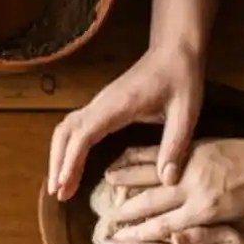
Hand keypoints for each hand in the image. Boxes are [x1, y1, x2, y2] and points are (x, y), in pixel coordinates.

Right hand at [49, 46, 203, 199]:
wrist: (174, 50)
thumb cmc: (181, 77)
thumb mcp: (187, 111)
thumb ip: (176, 145)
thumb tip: (167, 180)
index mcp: (118, 105)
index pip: (83, 134)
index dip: (70, 160)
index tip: (63, 184)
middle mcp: (101, 104)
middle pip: (64, 132)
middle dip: (57, 162)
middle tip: (57, 193)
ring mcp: (99, 104)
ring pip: (65, 130)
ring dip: (58, 156)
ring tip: (60, 187)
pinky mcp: (101, 107)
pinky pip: (75, 128)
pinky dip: (68, 149)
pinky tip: (71, 168)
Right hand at [104, 135, 243, 242]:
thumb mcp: (237, 224)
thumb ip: (203, 231)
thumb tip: (171, 240)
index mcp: (204, 211)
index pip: (161, 228)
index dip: (136, 238)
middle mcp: (193, 189)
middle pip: (148, 203)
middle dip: (124, 214)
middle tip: (104, 221)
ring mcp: (192, 166)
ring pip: (149, 176)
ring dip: (124, 182)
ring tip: (104, 186)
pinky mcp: (195, 148)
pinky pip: (160, 153)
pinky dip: (139, 157)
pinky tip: (123, 159)